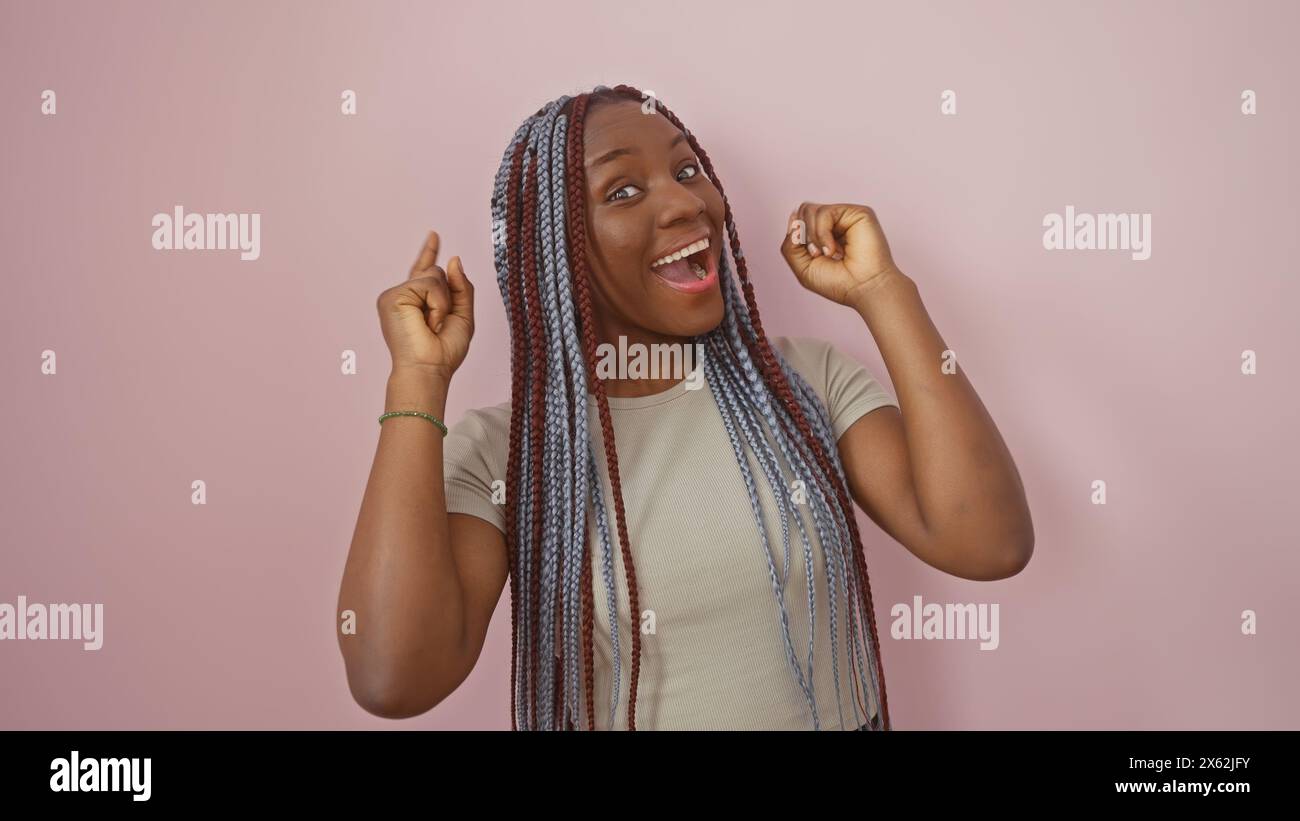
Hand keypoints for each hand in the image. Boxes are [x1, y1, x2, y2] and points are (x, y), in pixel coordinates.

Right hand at [376, 230, 474, 378]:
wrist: (429, 368)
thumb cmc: (443, 352)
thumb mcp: (462, 316)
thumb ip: (462, 287)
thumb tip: (454, 259)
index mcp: (418, 301)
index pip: (425, 271)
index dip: (429, 252)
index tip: (434, 234)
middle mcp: (404, 295)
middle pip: (435, 272)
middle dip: (447, 297)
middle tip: (438, 325)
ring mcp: (395, 295)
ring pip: (433, 276)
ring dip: (442, 302)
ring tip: (433, 325)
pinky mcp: (392, 296)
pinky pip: (428, 284)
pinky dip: (436, 303)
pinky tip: (428, 322)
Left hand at [780, 202, 901, 305]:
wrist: (863, 288)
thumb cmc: (839, 282)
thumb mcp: (803, 267)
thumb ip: (790, 244)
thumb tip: (793, 216)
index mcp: (823, 234)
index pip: (799, 219)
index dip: (797, 235)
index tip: (811, 255)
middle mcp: (835, 223)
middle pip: (803, 211)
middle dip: (803, 235)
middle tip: (817, 254)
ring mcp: (846, 216)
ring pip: (809, 210)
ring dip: (812, 236)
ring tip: (828, 253)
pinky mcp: (857, 213)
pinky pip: (824, 212)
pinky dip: (822, 233)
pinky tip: (834, 249)